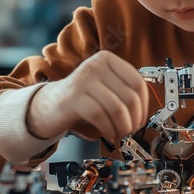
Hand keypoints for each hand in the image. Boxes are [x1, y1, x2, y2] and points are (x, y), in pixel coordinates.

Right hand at [27, 51, 149, 142]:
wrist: (49, 105)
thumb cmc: (81, 99)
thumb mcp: (105, 87)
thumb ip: (123, 92)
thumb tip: (144, 112)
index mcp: (106, 59)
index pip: (137, 82)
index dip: (144, 105)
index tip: (141, 118)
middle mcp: (95, 65)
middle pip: (130, 97)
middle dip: (134, 120)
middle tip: (131, 130)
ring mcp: (83, 80)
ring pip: (118, 108)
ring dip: (123, 128)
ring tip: (120, 134)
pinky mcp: (73, 97)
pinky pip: (100, 116)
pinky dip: (109, 130)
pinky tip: (108, 134)